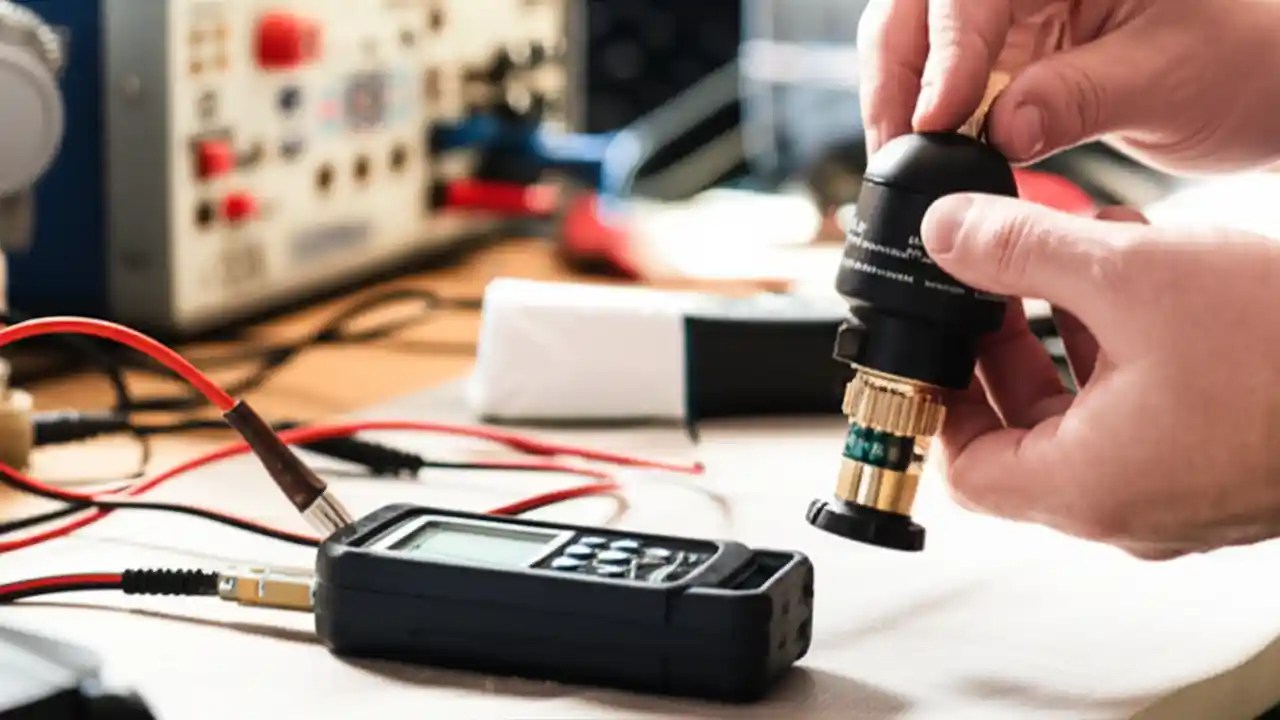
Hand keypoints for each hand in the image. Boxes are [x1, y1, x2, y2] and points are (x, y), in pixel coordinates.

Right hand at [858, 0, 1279, 171]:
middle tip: (896, 146)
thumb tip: (997, 132)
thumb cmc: (1251, 58)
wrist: (1273, 85)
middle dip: (897, 72)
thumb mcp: (1170, 77)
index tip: (938, 120)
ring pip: (917, 38)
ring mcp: (1014, 10)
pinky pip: (943, 78)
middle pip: (921, 4)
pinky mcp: (1010, 53)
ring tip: (903, 160)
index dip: (947, 49)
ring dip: (900, 97)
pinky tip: (928, 156)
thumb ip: (1075, 99)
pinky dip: (925, 117)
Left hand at [920, 194, 1279, 558]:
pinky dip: (1128, 351)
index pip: (966, 469)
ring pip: (1088, 420)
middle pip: (1022, 440)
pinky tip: (1143, 276)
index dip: (937, 399)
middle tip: (993, 286)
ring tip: (1070, 258)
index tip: (936, 337)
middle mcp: (1131, 507)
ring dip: (1067, 338)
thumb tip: (948, 235)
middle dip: (1002, 353)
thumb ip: (1022, 252)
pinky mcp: (1226, 466)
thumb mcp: (1134, 276)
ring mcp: (1183, 493)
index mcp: (1090, 487)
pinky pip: (1149, 415)